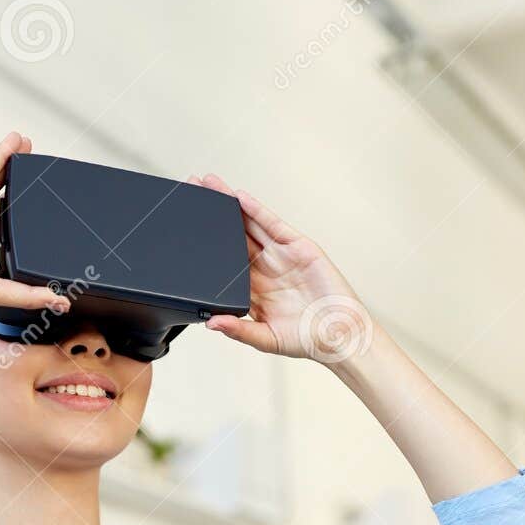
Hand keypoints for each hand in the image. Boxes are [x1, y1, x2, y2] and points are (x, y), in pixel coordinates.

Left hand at [190, 174, 374, 363]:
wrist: (342, 336)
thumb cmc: (308, 340)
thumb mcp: (266, 339)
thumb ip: (238, 330)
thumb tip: (211, 323)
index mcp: (251, 290)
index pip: (222, 261)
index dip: (204, 243)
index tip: (183, 230)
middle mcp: (264, 269)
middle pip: (232, 235)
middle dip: (212, 214)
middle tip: (192, 191)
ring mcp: (281, 256)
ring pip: (250, 224)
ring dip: (230, 204)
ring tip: (210, 185)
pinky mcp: (299, 247)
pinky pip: (274, 225)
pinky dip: (257, 211)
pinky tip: (240, 198)